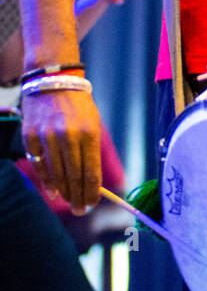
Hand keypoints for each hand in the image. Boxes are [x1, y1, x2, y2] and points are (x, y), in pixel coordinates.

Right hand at [21, 89, 102, 213]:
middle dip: (78, 197)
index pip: (90, 172)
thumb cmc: (78, 106)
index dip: (91, 192)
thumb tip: (91, 182)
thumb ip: (91, 152)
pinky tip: (52, 190)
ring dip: (63, 192)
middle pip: (73, 177)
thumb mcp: (93, 125)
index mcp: (88, 133)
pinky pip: (38, 163)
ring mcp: (46, 136)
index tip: (92, 204)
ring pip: (55, 173)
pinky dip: (45, 179)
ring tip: (70, 202)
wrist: (53, 81)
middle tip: (82, 210)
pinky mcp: (30, 135)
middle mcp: (67, 136)